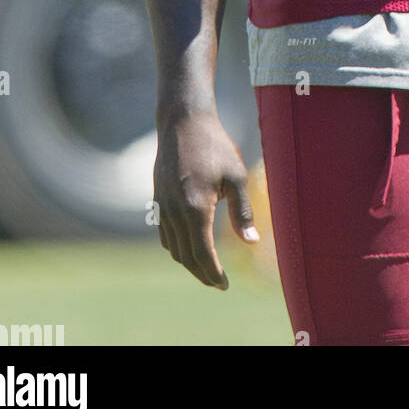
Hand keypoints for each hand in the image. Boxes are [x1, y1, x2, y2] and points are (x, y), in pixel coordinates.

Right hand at [153, 108, 258, 288]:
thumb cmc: (215, 146)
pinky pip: (165, 234)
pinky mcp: (157, 199)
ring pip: (173, 248)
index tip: (225, 286)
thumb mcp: (236, 176)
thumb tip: (252, 242)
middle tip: (218, 284)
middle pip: (186, 257)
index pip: (202, 254)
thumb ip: (242, 212)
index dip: (213, 274)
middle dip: (202, 274)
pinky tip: (191, 246)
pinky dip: (177, 247)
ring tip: (207, 269)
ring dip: (189, 263)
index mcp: (195, 208)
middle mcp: (173, 212)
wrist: (183, 122)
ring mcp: (161, 206)